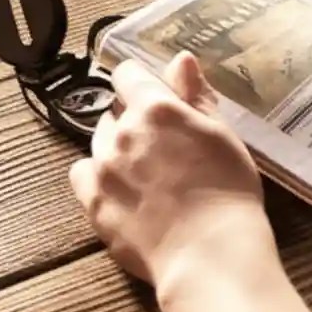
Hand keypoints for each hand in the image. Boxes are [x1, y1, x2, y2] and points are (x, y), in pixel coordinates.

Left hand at [68, 53, 273, 287]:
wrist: (209, 251)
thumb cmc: (228, 189)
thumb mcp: (222, 135)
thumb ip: (196, 96)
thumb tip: (180, 59)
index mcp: (156, 109)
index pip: (129, 73)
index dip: (144, 81)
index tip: (159, 96)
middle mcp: (121, 132)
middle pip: (116, 111)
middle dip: (136, 119)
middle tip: (165, 144)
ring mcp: (102, 169)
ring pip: (100, 141)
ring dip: (118, 147)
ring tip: (148, 171)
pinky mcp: (92, 202)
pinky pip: (82, 173)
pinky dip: (98, 174)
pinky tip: (123, 188)